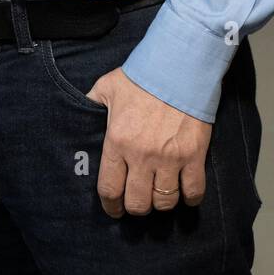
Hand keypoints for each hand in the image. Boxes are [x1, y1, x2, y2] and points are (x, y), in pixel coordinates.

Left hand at [85, 68, 211, 216]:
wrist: (179, 64)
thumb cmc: (141, 76)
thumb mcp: (106, 87)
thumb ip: (91, 105)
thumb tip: (79, 116)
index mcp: (117, 141)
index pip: (109, 190)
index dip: (111, 207)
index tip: (114, 209)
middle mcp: (142, 155)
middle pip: (138, 203)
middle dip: (136, 206)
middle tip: (137, 200)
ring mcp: (170, 157)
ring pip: (164, 202)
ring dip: (161, 202)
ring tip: (159, 193)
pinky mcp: (194, 155)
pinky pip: (194, 191)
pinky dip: (189, 198)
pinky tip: (184, 192)